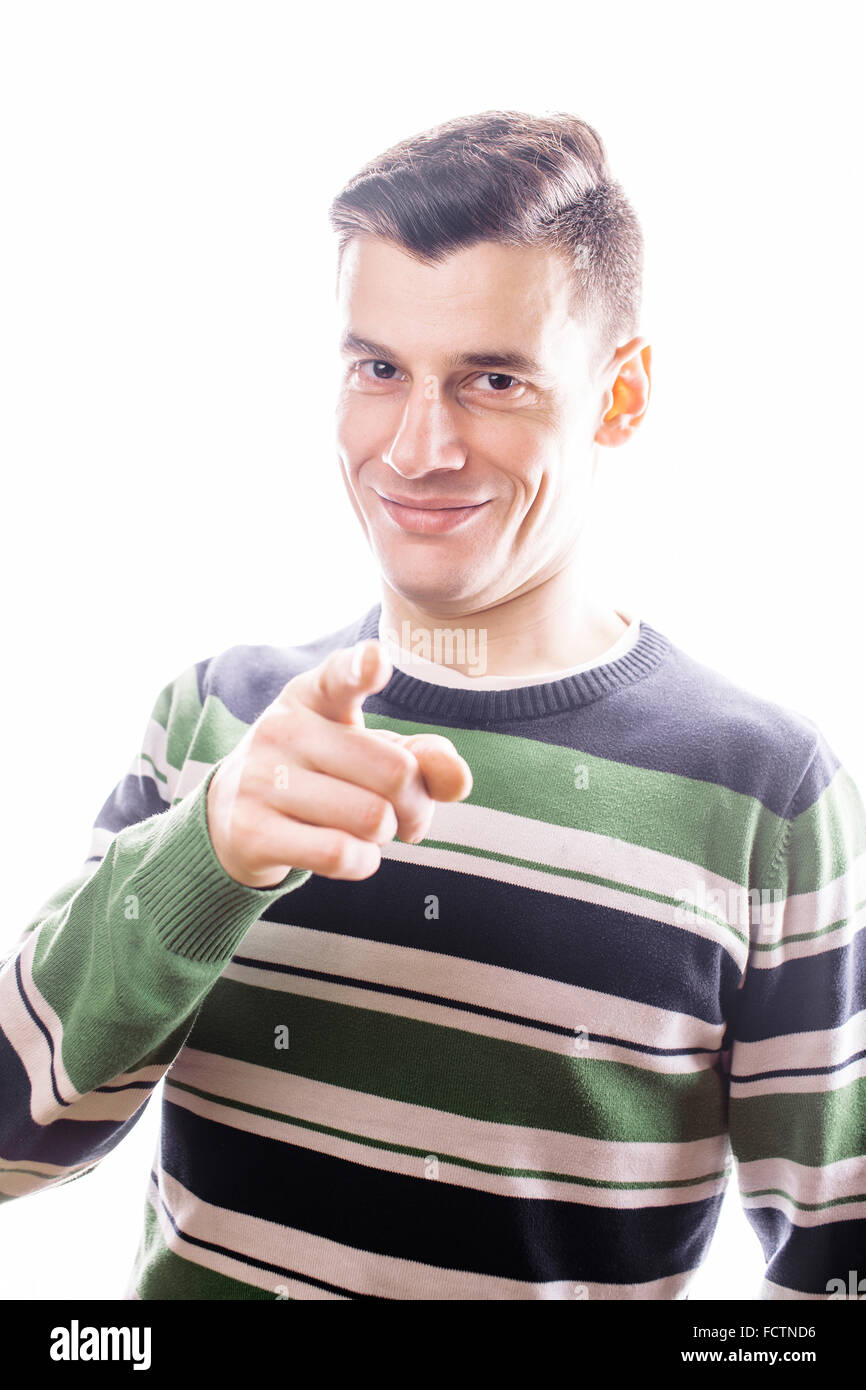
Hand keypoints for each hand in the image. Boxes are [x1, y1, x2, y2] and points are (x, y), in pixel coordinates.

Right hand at [205, 638, 471, 886]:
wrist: (234, 822)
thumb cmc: (324, 778)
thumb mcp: (372, 755)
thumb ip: (425, 759)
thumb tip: (458, 779)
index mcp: (315, 695)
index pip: (341, 676)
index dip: (362, 668)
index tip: (376, 661)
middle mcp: (282, 728)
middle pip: (395, 773)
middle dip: (416, 806)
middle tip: (405, 817)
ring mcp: (260, 779)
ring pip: (371, 818)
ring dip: (385, 836)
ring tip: (367, 830)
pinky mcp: (251, 831)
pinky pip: (339, 853)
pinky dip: (362, 862)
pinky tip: (349, 852)